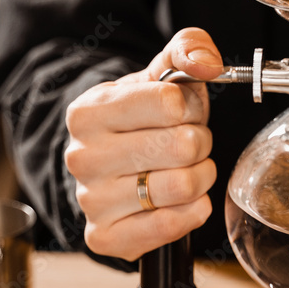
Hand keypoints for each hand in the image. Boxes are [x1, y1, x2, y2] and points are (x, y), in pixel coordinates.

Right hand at [64, 28, 222, 260]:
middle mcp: (81, 157)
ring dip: (201, 177)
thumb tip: (207, 63)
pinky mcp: (104, 237)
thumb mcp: (161, 75)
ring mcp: (90, 201)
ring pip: (183, 186)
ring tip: (187, 169)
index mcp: (88, 112)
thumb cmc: (141, 120)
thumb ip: (189, 50)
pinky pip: (172, 226)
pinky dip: (192, 212)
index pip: (172, 103)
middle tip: (188, 144)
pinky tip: (183, 201)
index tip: (182, 112)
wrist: (113, 169)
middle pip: (183, 146)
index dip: (192, 107)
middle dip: (200, 142)